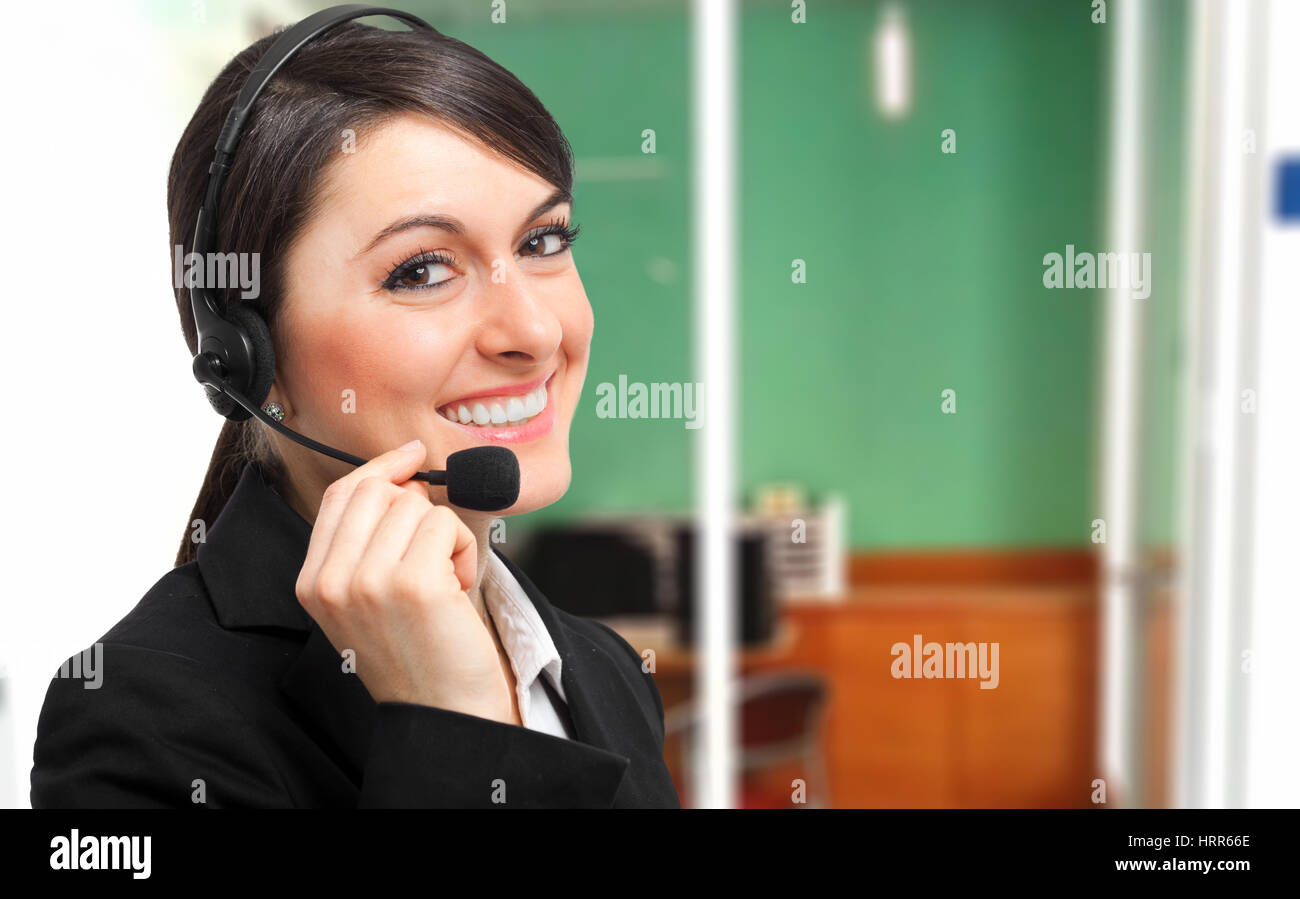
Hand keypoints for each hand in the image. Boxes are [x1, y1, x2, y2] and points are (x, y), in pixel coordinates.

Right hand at [294, 440, 514, 723]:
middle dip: (419, 510)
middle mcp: (332, 581)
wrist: (445, 712)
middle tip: (434, 556)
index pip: (341, 495)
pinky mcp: (413, 585)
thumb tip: (404, 471)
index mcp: (313, 582)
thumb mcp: (372, 594)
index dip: (381, 468)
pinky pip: (446, 526)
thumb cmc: (420, 650)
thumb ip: (369, 539)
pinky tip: (455, 592)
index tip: (411, 456)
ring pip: (418, 506)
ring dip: (445, 538)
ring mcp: (369, 582)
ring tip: (442, 585)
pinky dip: (463, 553)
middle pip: (380, 491)